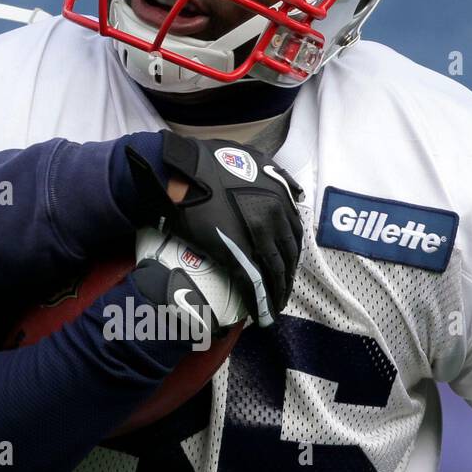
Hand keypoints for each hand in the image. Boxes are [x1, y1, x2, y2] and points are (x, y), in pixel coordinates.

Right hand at [127, 130, 302, 327]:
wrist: (177, 172)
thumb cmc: (206, 162)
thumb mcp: (251, 158)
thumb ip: (276, 174)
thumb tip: (294, 189)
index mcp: (279, 196)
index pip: (294, 233)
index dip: (291, 253)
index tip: (286, 264)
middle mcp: (274, 217)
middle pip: (288, 256)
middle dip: (287, 276)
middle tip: (281, 289)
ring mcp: (256, 236)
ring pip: (274, 273)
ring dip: (277, 294)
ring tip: (274, 309)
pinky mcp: (235, 253)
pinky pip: (253, 283)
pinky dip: (260, 302)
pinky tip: (260, 314)